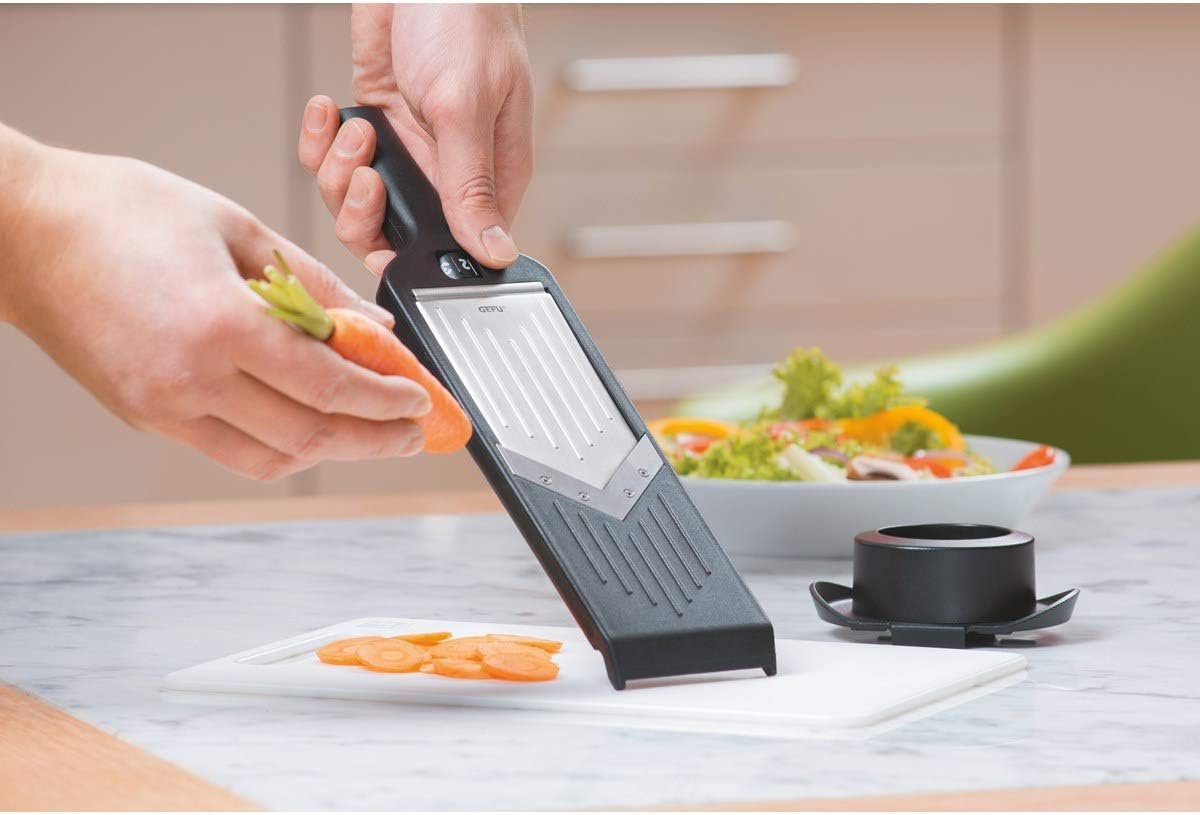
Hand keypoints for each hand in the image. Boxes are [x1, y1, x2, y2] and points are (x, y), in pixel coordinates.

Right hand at [1, 134, 431, 480]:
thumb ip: (313, 284)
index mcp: (220, 324)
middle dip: (375, 440)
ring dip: (331, 452)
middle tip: (413, 434)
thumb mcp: (236, 226)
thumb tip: (372, 323)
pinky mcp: (145, 417)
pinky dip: (279, 446)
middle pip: (310, 435)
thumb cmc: (120, 211)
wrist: (22, 231)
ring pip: (271, 459)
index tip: (419, 401)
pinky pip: (229, 451)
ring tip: (368, 432)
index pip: (330, 385)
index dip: (386, 401)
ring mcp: (164, 407)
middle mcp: (191, 379)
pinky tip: (307, 424)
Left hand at [298, 3, 532, 274]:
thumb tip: (496, 252)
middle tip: (366, 172)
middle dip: (362, 211)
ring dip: (339, 169)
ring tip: (355, 126)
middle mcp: (449, 173)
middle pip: (392, 235)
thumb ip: (471, 186)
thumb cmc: (466, 20)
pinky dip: (322, 139)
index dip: (413, 255)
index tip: (386, 236)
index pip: (453, 251)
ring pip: (355, 201)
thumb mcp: (466, 108)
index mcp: (491, 178)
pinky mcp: (376, 125)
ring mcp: (409, 151)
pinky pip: (334, 160)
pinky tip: (330, 109)